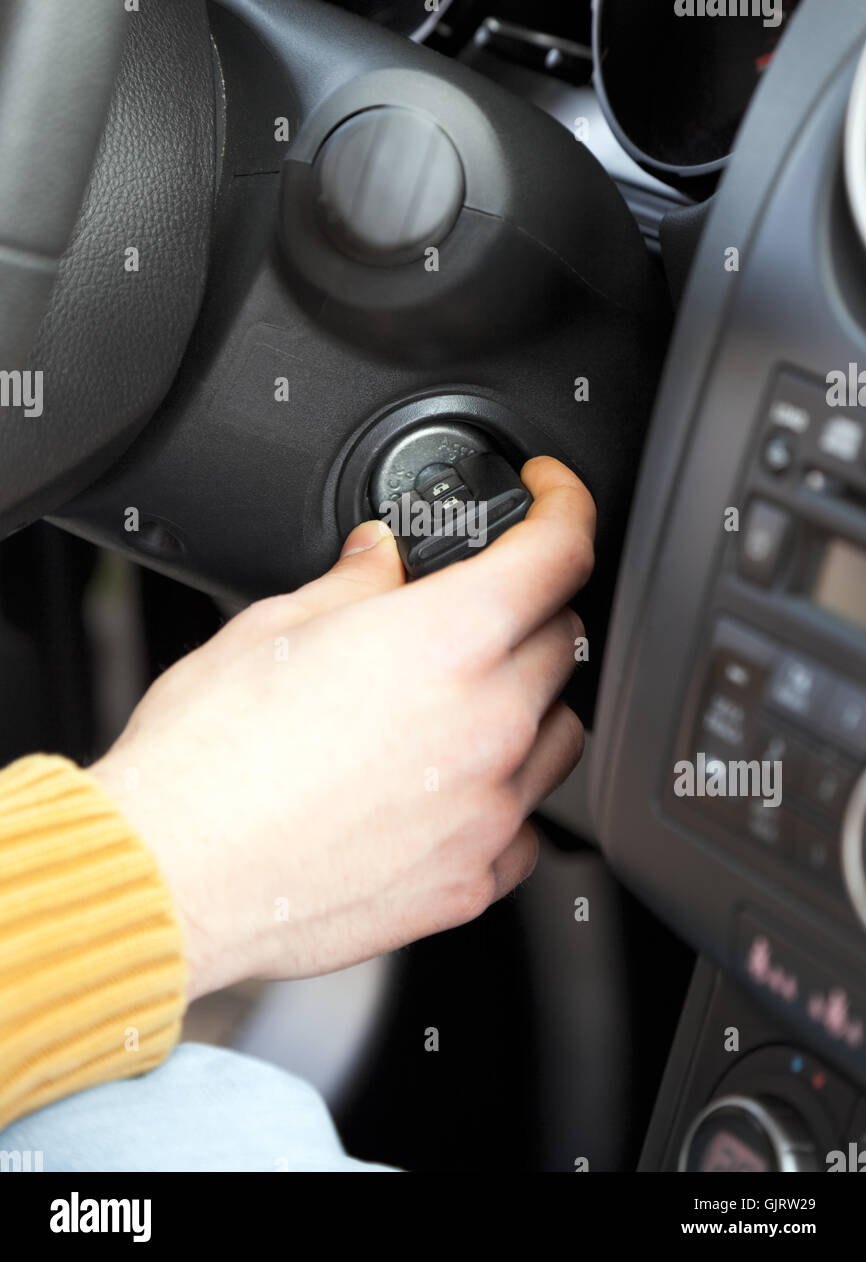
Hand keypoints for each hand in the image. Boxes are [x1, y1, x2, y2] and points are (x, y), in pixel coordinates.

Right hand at [89, 457, 595, 1000]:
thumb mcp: (272, 628)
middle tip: (476, 609)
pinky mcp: (470, 881)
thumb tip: (378, 557)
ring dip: (530, 703)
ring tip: (464, 701)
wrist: (172, 873)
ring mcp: (487, 811)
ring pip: (560, 734)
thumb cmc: (207, 757)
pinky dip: (504, 798)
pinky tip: (450, 789)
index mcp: (446, 639)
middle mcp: (486, 723)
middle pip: (565, 640)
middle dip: (532, 607)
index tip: (550, 498)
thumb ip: (351, 583)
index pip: (557, 551)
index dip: (563, 504)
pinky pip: (526, 826)